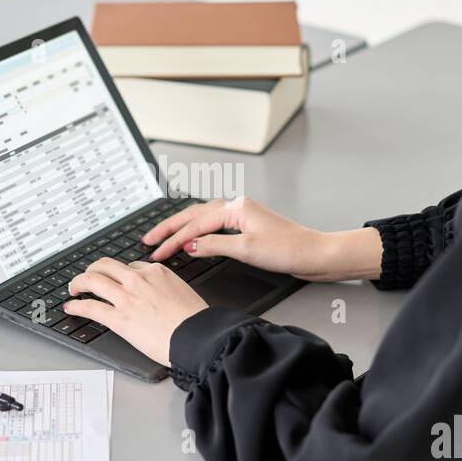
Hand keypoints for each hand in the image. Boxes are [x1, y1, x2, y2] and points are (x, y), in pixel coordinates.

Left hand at [63, 258, 208, 365]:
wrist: (198, 336)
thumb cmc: (196, 321)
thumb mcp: (183, 292)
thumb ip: (166, 288)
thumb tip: (160, 295)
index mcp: (157, 272)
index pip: (130, 266)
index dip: (119, 273)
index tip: (115, 279)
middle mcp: (139, 280)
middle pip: (105, 265)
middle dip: (93, 269)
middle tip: (87, 277)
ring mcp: (127, 297)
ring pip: (92, 280)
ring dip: (78, 283)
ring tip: (74, 288)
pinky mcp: (119, 318)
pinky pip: (90, 306)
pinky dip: (77, 305)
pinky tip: (71, 307)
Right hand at [142, 196, 382, 282]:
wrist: (314, 254)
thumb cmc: (288, 249)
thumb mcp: (247, 249)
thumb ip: (214, 245)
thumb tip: (189, 245)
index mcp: (235, 207)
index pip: (195, 223)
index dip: (173, 239)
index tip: (156, 251)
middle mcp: (236, 206)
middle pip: (193, 214)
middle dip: (169, 227)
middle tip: (148, 240)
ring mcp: (242, 215)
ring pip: (202, 218)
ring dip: (181, 228)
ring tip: (162, 237)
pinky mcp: (246, 227)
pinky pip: (213, 225)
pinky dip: (197, 231)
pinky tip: (191, 238)